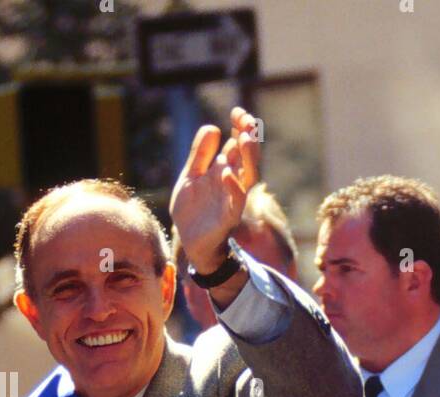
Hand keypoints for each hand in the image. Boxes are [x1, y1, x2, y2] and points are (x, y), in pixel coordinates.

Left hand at [169, 106, 259, 277]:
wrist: (189, 241)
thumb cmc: (192, 210)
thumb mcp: (191, 176)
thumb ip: (200, 155)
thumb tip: (213, 127)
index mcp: (223, 170)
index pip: (237, 145)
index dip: (240, 128)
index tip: (238, 111)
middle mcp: (232, 183)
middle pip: (247, 157)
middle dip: (249, 137)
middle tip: (247, 121)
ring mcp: (232, 199)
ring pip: (248, 176)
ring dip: (249, 158)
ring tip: (245, 138)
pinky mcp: (228, 218)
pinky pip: (236, 202)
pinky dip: (233, 187)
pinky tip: (226, 172)